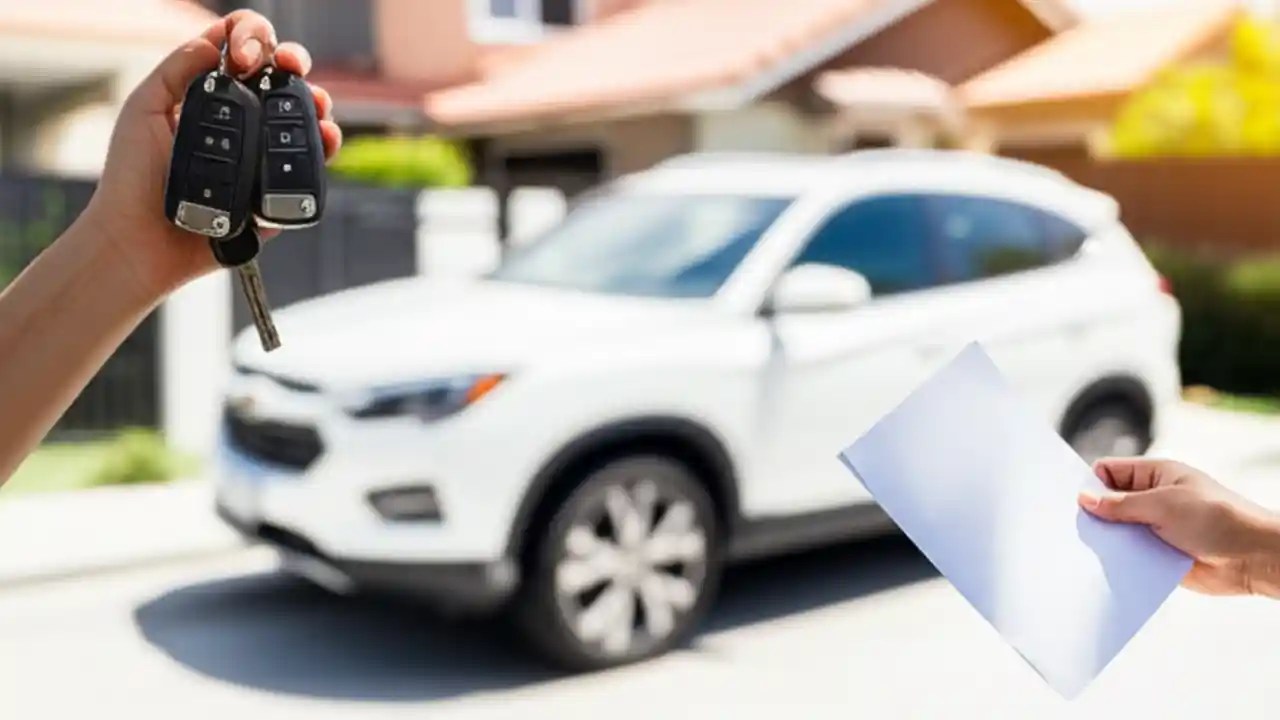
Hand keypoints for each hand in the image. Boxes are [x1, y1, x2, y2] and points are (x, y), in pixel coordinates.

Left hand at [82, 10, 342, 302]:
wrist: (143, 243)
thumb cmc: (132, 182)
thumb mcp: (143, 110)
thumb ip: (177, 70)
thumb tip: (217, 42)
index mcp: (208, 96)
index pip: (238, 50)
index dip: (250, 39)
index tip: (244, 60)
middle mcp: (238, 121)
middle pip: (278, 77)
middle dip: (293, 61)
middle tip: (290, 67)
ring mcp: (259, 155)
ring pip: (300, 116)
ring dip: (315, 100)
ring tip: (316, 103)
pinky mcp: (276, 189)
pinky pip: (309, 164)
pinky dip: (325, 145)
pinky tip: (325, 137)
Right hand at [1079, 457, 1279, 596]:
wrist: (1251, 558)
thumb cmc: (1217, 518)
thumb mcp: (1163, 504)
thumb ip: (1121, 504)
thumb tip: (1085, 499)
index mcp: (1155, 476)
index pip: (1109, 472)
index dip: (1090, 483)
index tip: (1073, 500)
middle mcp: (1152, 500)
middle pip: (1109, 503)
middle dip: (1095, 515)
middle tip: (1074, 528)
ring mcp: (1155, 527)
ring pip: (1117, 532)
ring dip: (1108, 541)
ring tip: (1089, 550)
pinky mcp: (1158, 554)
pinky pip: (1130, 556)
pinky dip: (1120, 561)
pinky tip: (1107, 567)